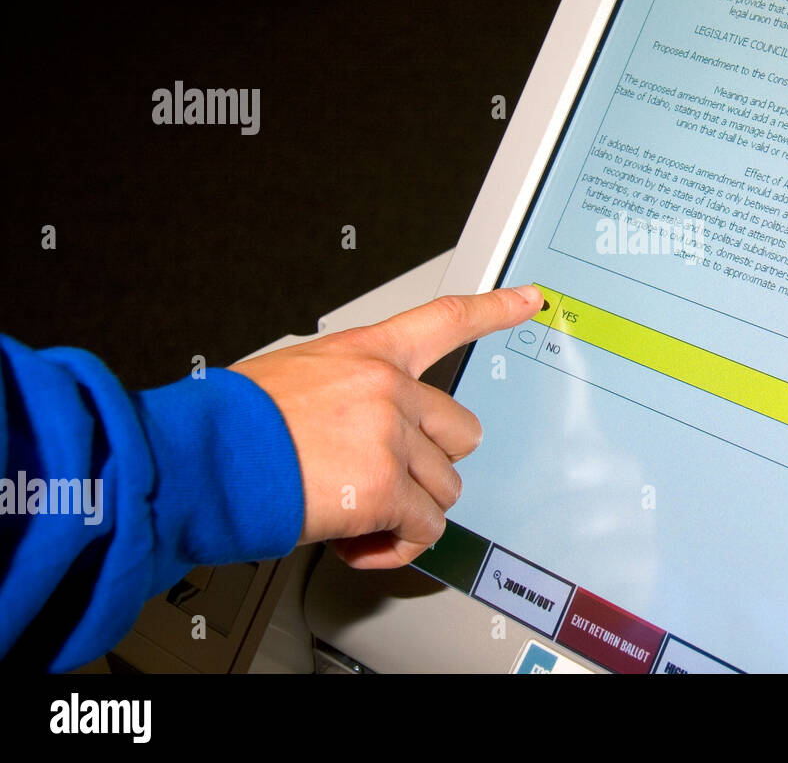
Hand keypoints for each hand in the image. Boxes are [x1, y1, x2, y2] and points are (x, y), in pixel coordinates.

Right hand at [229, 284, 542, 567]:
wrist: (197, 457)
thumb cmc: (229, 423)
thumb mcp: (291, 378)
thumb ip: (344, 396)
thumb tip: (354, 436)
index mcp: (367, 354)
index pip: (445, 319)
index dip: (495, 308)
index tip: (530, 299)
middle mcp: (389, 389)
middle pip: (461, 432)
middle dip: (430, 466)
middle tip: (386, 483)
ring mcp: (391, 436)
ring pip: (445, 488)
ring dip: (407, 512)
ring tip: (356, 517)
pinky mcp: (385, 487)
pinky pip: (423, 529)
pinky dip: (395, 548)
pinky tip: (358, 544)